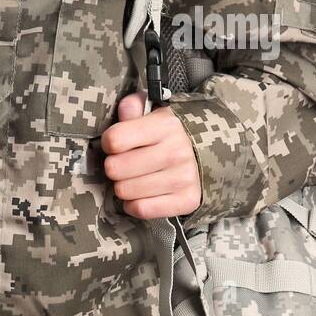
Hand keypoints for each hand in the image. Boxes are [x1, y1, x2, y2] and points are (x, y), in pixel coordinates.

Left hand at [101, 91, 202, 219]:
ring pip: (125, 190)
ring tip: (132, 178)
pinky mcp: (187, 201)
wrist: (206, 154)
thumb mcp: (153, 111)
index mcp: (165, 125)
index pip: (115, 140)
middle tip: (122, 164)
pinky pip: (142, 209)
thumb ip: (134, 106)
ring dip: (123, 186)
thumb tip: (124, 112)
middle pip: (115, 168)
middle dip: (113, 166)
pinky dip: (133, 205)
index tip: (114, 144)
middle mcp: (176, 152)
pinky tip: (138, 195)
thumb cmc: (169, 133)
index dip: (108, 142)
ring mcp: (183, 178)